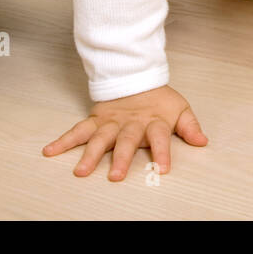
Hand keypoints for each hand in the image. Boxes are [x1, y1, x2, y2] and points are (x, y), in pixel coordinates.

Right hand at [43, 85, 207, 179]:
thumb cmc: (157, 100)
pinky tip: (50, 151)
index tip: (163, 169)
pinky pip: (78, 130)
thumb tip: (202, 141)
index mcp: (153, 121)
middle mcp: (130, 123)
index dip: (162, 152)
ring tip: (81, 171)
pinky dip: (63, 140)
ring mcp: (111, 122)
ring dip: (90, 155)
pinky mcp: (95, 120)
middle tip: (116, 176)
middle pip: (126, 141)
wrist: (135, 77)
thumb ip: (189, 126)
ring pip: (99, 138)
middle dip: (121, 158)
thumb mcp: (179, 109)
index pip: (160, 137)